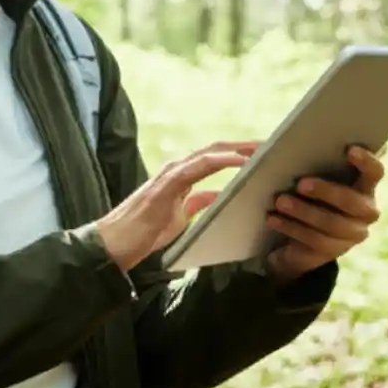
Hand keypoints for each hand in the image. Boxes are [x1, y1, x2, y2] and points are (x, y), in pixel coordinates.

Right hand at [96, 141, 255, 270]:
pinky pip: (199, 166)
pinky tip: (238, 161)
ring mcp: (172, 173)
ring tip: (261, 148)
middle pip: (216, 149)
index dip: (238, 152)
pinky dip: (220, 160)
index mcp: (181, 176)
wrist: (117, 242)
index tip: (262, 152)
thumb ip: (198, 203)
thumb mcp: (181, 217)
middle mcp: (177, 169)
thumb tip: (218, 197)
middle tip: (270, 144)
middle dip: (243, 145)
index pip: (214, 157)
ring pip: (210, 152)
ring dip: (237, 149)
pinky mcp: (168, 183)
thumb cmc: (145, 231)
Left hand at [265, 145, 385, 282]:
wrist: (297, 236)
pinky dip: (291, 228)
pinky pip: (314, 242)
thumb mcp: (306, 175)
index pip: (376, 172)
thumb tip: (261, 145)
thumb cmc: (305, 194)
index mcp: (364, 186)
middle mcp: (366, 211)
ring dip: (304, 212)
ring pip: (331, 225)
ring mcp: (352, 235)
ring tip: (280, 201)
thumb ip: (299, 159)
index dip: (367, 161)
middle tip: (301, 183)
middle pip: (353, 202)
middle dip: (327, 191)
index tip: (349, 149)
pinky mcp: (333, 253)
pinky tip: (273, 219)